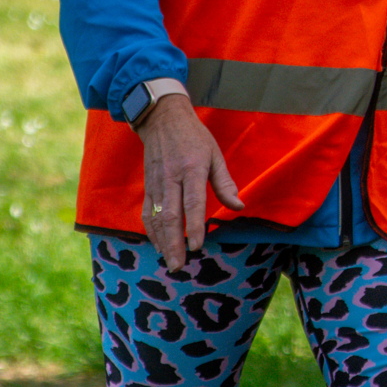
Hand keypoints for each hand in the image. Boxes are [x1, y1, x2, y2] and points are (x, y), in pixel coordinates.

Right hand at [136, 95, 241, 271]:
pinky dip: (152, 231)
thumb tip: (238, 206)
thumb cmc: (195, 138)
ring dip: (162, 242)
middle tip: (179, 266)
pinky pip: (148, 212)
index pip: (193, 202)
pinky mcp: (148, 187)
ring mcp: (156, 184)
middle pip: (171, 216)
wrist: (162, 121)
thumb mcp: (215, 155)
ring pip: (157, 218)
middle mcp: (171, 179)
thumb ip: (225, 183)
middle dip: (174, 243)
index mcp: (192, 169)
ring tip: (170, 261)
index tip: (198, 246)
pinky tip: (158, 245)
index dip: (195, 226)